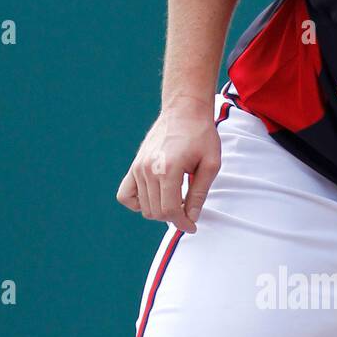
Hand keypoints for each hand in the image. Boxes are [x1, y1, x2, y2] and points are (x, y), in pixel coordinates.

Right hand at [116, 108, 221, 233]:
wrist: (184, 110)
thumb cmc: (201, 135)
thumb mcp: (210, 164)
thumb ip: (199, 193)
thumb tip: (191, 218)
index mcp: (168, 169)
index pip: (170, 210)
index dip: (183, 223)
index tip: (192, 226)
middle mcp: (148, 170)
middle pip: (157, 212)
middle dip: (174, 217)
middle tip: (188, 210)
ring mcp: (138, 168)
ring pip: (144, 208)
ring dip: (160, 211)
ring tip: (177, 200)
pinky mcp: (134, 166)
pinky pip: (125, 195)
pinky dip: (138, 203)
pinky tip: (155, 197)